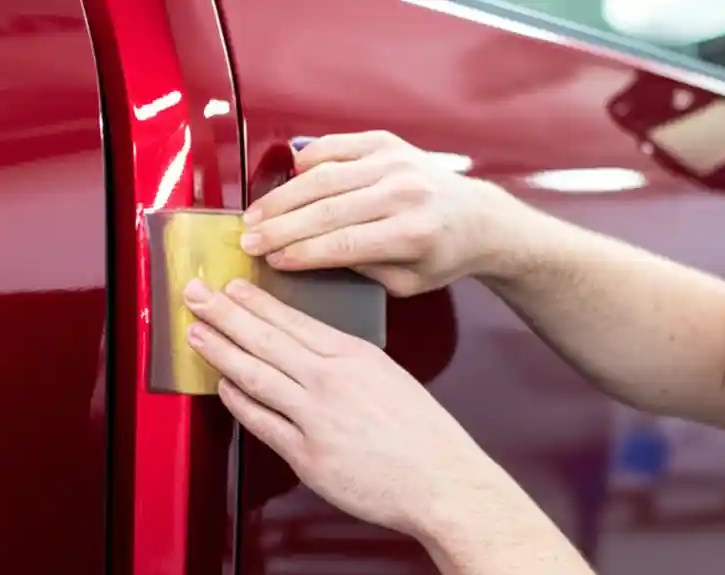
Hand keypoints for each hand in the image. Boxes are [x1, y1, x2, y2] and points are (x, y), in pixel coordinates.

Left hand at [182, 277, 509, 539]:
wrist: (443, 481)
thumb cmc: (422, 434)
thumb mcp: (387, 377)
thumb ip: (346, 362)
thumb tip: (307, 350)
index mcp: (353, 355)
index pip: (292, 319)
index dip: (254, 301)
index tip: (229, 285)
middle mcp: (330, 380)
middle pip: (264, 339)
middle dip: (223, 313)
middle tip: (194, 294)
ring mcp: (315, 417)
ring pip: (255, 375)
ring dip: (220, 351)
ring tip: (196, 332)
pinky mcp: (306, 455)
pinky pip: (261, 422)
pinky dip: (238, 401)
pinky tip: (222, 387)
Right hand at [241, 131, 517, 296]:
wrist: (477, 217)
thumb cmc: (438, 257)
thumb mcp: (406, 283)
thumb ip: (361, 269)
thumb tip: (309, 254)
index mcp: (412, 234)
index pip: (343, 244)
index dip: (301, 252)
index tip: (270, 261)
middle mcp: (403, 192)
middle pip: (327, 209)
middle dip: (281, 226)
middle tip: (248, 239)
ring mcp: (394, 161)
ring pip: (323, 176)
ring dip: (282, 196)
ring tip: (255, 215)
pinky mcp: (386, 142)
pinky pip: (334, 147)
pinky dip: (305, 162)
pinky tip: (284, 180)